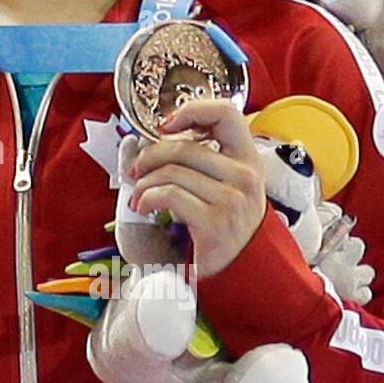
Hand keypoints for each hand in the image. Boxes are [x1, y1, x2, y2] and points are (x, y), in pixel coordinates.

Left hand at [127, 98, 266, 279]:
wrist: (243, 272)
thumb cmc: (225, 224)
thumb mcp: (221, 185)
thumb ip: (196, 160)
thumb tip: (140, 141)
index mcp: (248, 159)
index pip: (226, 113)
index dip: (192, 110)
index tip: (166, 125)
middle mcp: (245, 176)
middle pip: (184, 147)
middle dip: (149, 156)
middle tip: (135, 171)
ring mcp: (233, 199)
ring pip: (172, 172)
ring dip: (144, 183)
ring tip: (138, 195)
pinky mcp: (216, 223)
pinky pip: (169, 195)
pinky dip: (147, 198)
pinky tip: (143, 207)